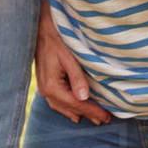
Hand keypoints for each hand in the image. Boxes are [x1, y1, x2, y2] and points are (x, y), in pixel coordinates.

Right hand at [34, 0, 110, 125]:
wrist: (41, 27)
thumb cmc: (57, 38)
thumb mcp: (69, 56)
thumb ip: (77, 77)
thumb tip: (84, 97)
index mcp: (52, 85)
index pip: (76, 103)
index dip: (92, 111)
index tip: (106, 116)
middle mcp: (46, 90)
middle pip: (70, 107)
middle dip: (88, 114)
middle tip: (105, 120)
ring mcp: (44, 87)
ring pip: (62, 106)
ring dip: (78, 112)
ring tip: (92, 118)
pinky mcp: (45, 82)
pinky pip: (57, 101)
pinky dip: (67, 107)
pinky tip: (73, 111)